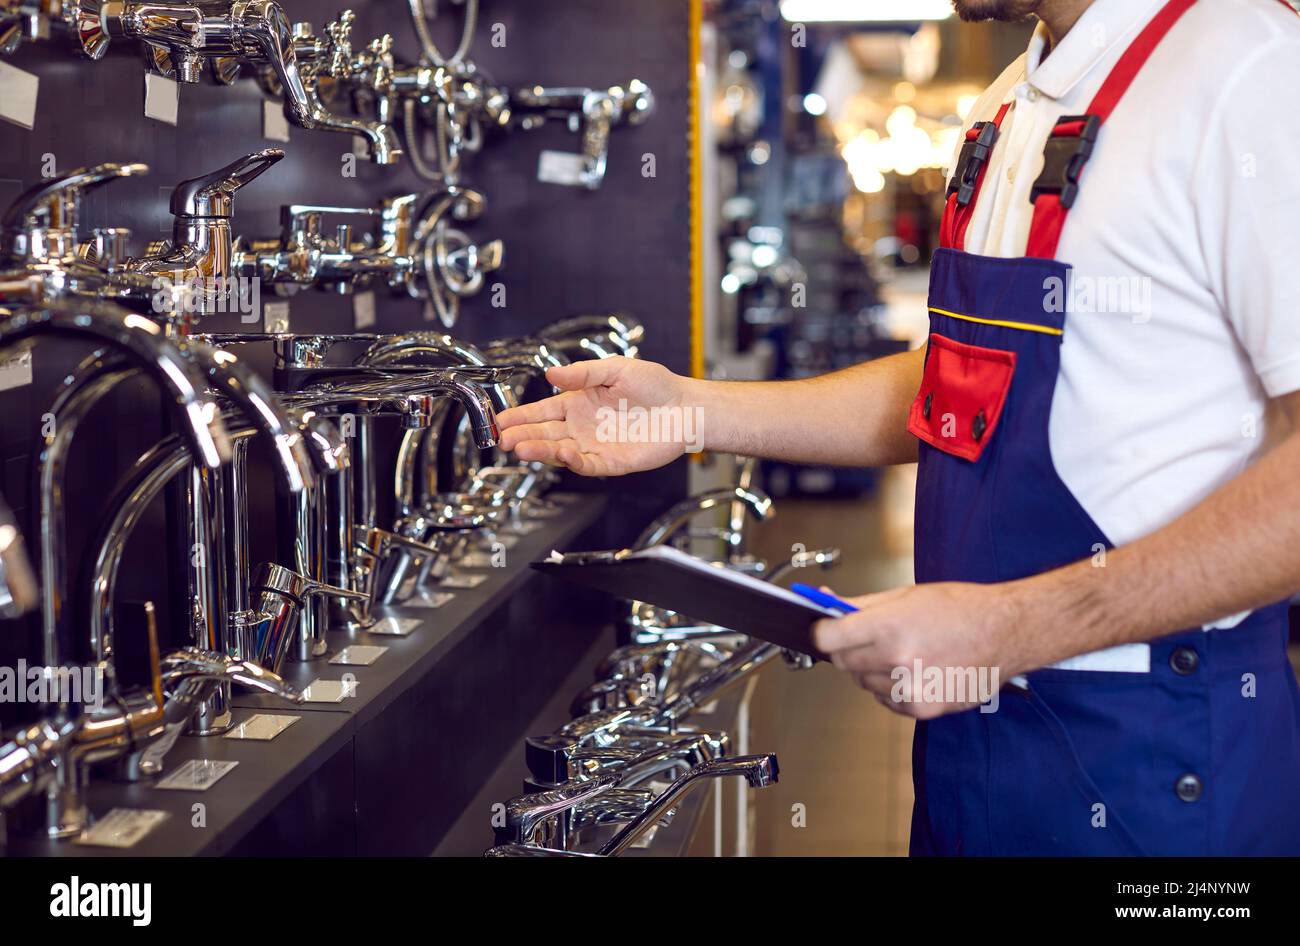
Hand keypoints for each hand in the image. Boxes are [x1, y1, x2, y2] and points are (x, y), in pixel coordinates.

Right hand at [497, 357, 694, 475]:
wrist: (685, 408)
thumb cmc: (655, 386)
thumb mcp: (616, 369)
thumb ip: (584, 373)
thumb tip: (553, 374)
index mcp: (579, 403)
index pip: (542, 411)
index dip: (521, 416)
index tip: (501, 419)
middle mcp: (582, 426)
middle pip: (545, 433)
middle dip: (522, 436)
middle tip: (502, 439)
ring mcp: (595, 445)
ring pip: (560, 451)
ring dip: (540, 450)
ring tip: (520, 448)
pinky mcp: (612, 462)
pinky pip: (587, 464)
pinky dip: (572, 461)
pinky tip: (561, 453)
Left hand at [811, 582, 1023, 718]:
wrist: (1006, 633)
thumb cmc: (960, 609)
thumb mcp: (905, 595)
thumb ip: (860, 605)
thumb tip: (824, 603)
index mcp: (890, 626)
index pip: (827, 638)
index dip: (823, 632)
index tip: (826, 630)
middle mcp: (897, 659)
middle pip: (842, 662)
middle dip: (848, 649)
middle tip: (868, 638)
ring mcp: (910, 688)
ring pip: (863, 683)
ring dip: (871, 669)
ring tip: (902, 652)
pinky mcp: (922, 708)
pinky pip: (885, 700)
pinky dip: (890, 688)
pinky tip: (915, 669)